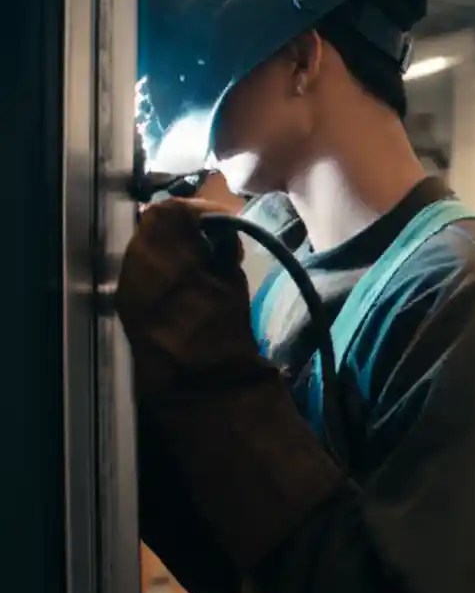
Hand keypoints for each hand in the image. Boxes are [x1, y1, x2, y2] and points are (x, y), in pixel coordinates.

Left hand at [116, 198, 258, 399]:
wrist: (201, 383)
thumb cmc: (224, 329)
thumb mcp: (232, 278)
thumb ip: (219, 249)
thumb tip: (216, 237)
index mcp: (164, 251)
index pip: (172, 210)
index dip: (201, 210)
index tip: (223, 223)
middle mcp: (136, 263)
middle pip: (152, 227)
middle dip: (182, 229)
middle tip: (212, 242)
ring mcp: (126, 286)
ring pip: (144, 249)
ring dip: (171, 249)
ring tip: (199, 265)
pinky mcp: (125, 306)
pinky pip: (141, 274)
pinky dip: (161, 271)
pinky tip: (183, 286)